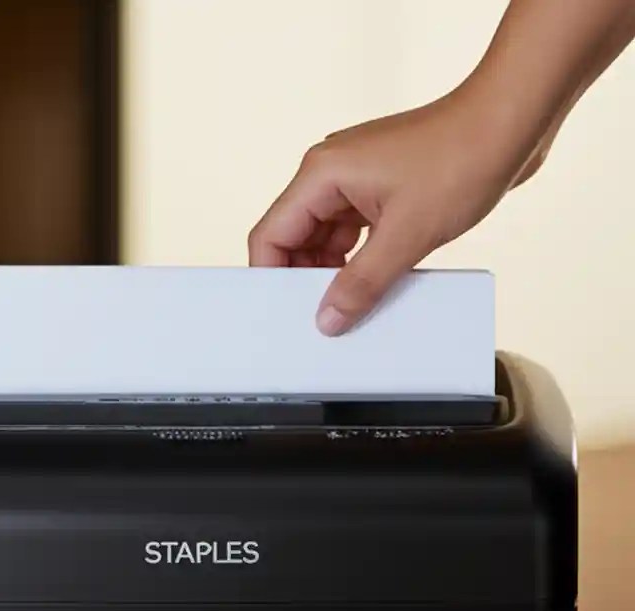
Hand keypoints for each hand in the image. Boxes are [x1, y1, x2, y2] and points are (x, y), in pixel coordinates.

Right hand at [248, 89, 548, 335]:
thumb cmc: (463, 157)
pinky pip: (356, 231)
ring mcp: (357, 179)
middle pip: (295, 237)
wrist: (513, 119)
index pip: (271, 234)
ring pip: (327, 237)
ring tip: (352, 306)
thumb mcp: (408, 235)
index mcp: (321, 174)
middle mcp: (330, 173)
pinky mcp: (382, 186)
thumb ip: (362, 283)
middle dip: (305, 278)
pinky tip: (376, 283)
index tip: (283, 314)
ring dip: (337, 271)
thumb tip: (328, 318)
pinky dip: (362, 258)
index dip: (270, 277)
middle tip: (321, 318)